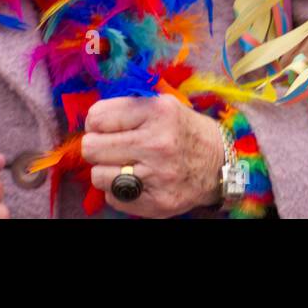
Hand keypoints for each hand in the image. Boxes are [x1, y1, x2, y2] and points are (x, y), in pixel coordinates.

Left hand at [83, 94, 223, 218]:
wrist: (219, 163)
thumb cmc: (184, 130)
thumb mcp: (163, 105)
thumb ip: (127, 108)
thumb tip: (89, 121)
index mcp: (158, 113)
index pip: (97, 117)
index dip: (96, 123)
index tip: (106, 127)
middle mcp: (158, 144)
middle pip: (91, 148)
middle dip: (97, 147)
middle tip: (112, 147)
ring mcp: (157, 176)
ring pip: (98, 175)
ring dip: (107, 170)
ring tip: (126, 165)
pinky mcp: (156, 203)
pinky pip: (112, 198)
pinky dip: (120, 190)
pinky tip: (137, 181)